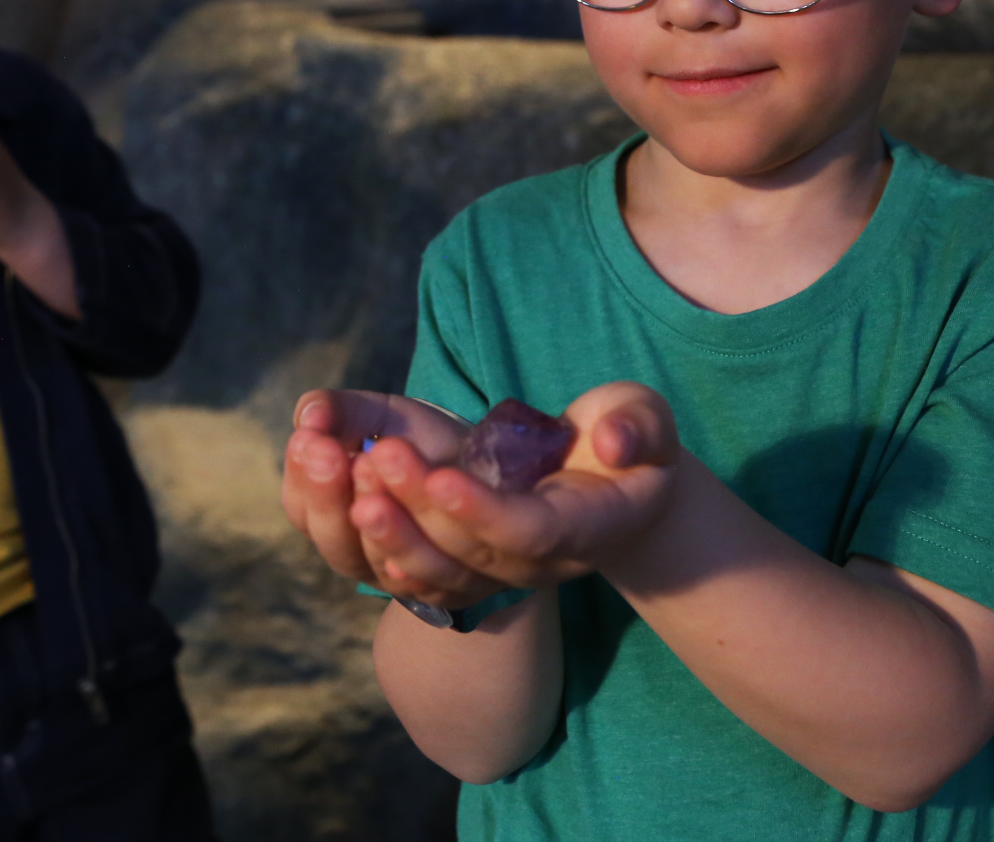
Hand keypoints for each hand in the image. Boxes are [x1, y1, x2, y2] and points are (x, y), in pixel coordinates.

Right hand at [281, 389, 505, 605]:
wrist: (499, 466)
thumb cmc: (428, 445)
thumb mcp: (383, 417)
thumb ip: (343, 413)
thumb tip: (309, 416)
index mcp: (342, 523)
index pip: (305, 513)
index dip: (305, 480)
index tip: (310, 438)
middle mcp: (372, 562)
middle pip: (339, 548)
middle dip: (331, 498)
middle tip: (331, 452)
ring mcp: (418, 580)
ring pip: (389, 564)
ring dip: (383, 520)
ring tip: (376, 463)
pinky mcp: (468, 583)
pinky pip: (447, 575)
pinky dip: (435, 540)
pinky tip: (430, 499)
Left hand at [359, 382, 679, 590]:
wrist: (611, 486)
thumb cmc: (629, 439)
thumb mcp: (646, 419)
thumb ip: (638, 426)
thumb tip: (613, 441)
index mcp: (588, 528)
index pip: (530, 532)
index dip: (485, 511)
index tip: (441, 476)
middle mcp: (541, 564)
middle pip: (472, 553)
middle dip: (421, 508)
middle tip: (379, 455)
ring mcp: (502, 572)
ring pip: (438, 571)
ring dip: (391, 531)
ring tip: (353, 476)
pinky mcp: (470, 568)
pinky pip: (419, 573)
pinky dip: (380, 545)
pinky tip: (347, 502)